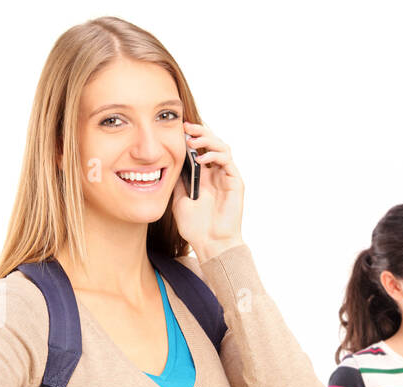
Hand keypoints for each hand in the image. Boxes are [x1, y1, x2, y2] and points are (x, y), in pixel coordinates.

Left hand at [172, 121, 243, 259]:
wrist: (210, 244)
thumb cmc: (195, 227)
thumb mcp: (178, 198)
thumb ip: (177, 180)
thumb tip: (168, 159)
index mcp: (204, 176)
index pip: (200, 148)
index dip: (191, 136)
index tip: (177, 128)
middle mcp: (216, 174)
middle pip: (212, 143)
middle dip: (199, 132)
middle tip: (185, 127)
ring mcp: (227, 177)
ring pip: (222, 147)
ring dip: (208, 139)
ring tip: (193, 139)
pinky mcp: (235, 183)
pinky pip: (227, 161)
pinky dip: (215, 155)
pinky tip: (201, 158)